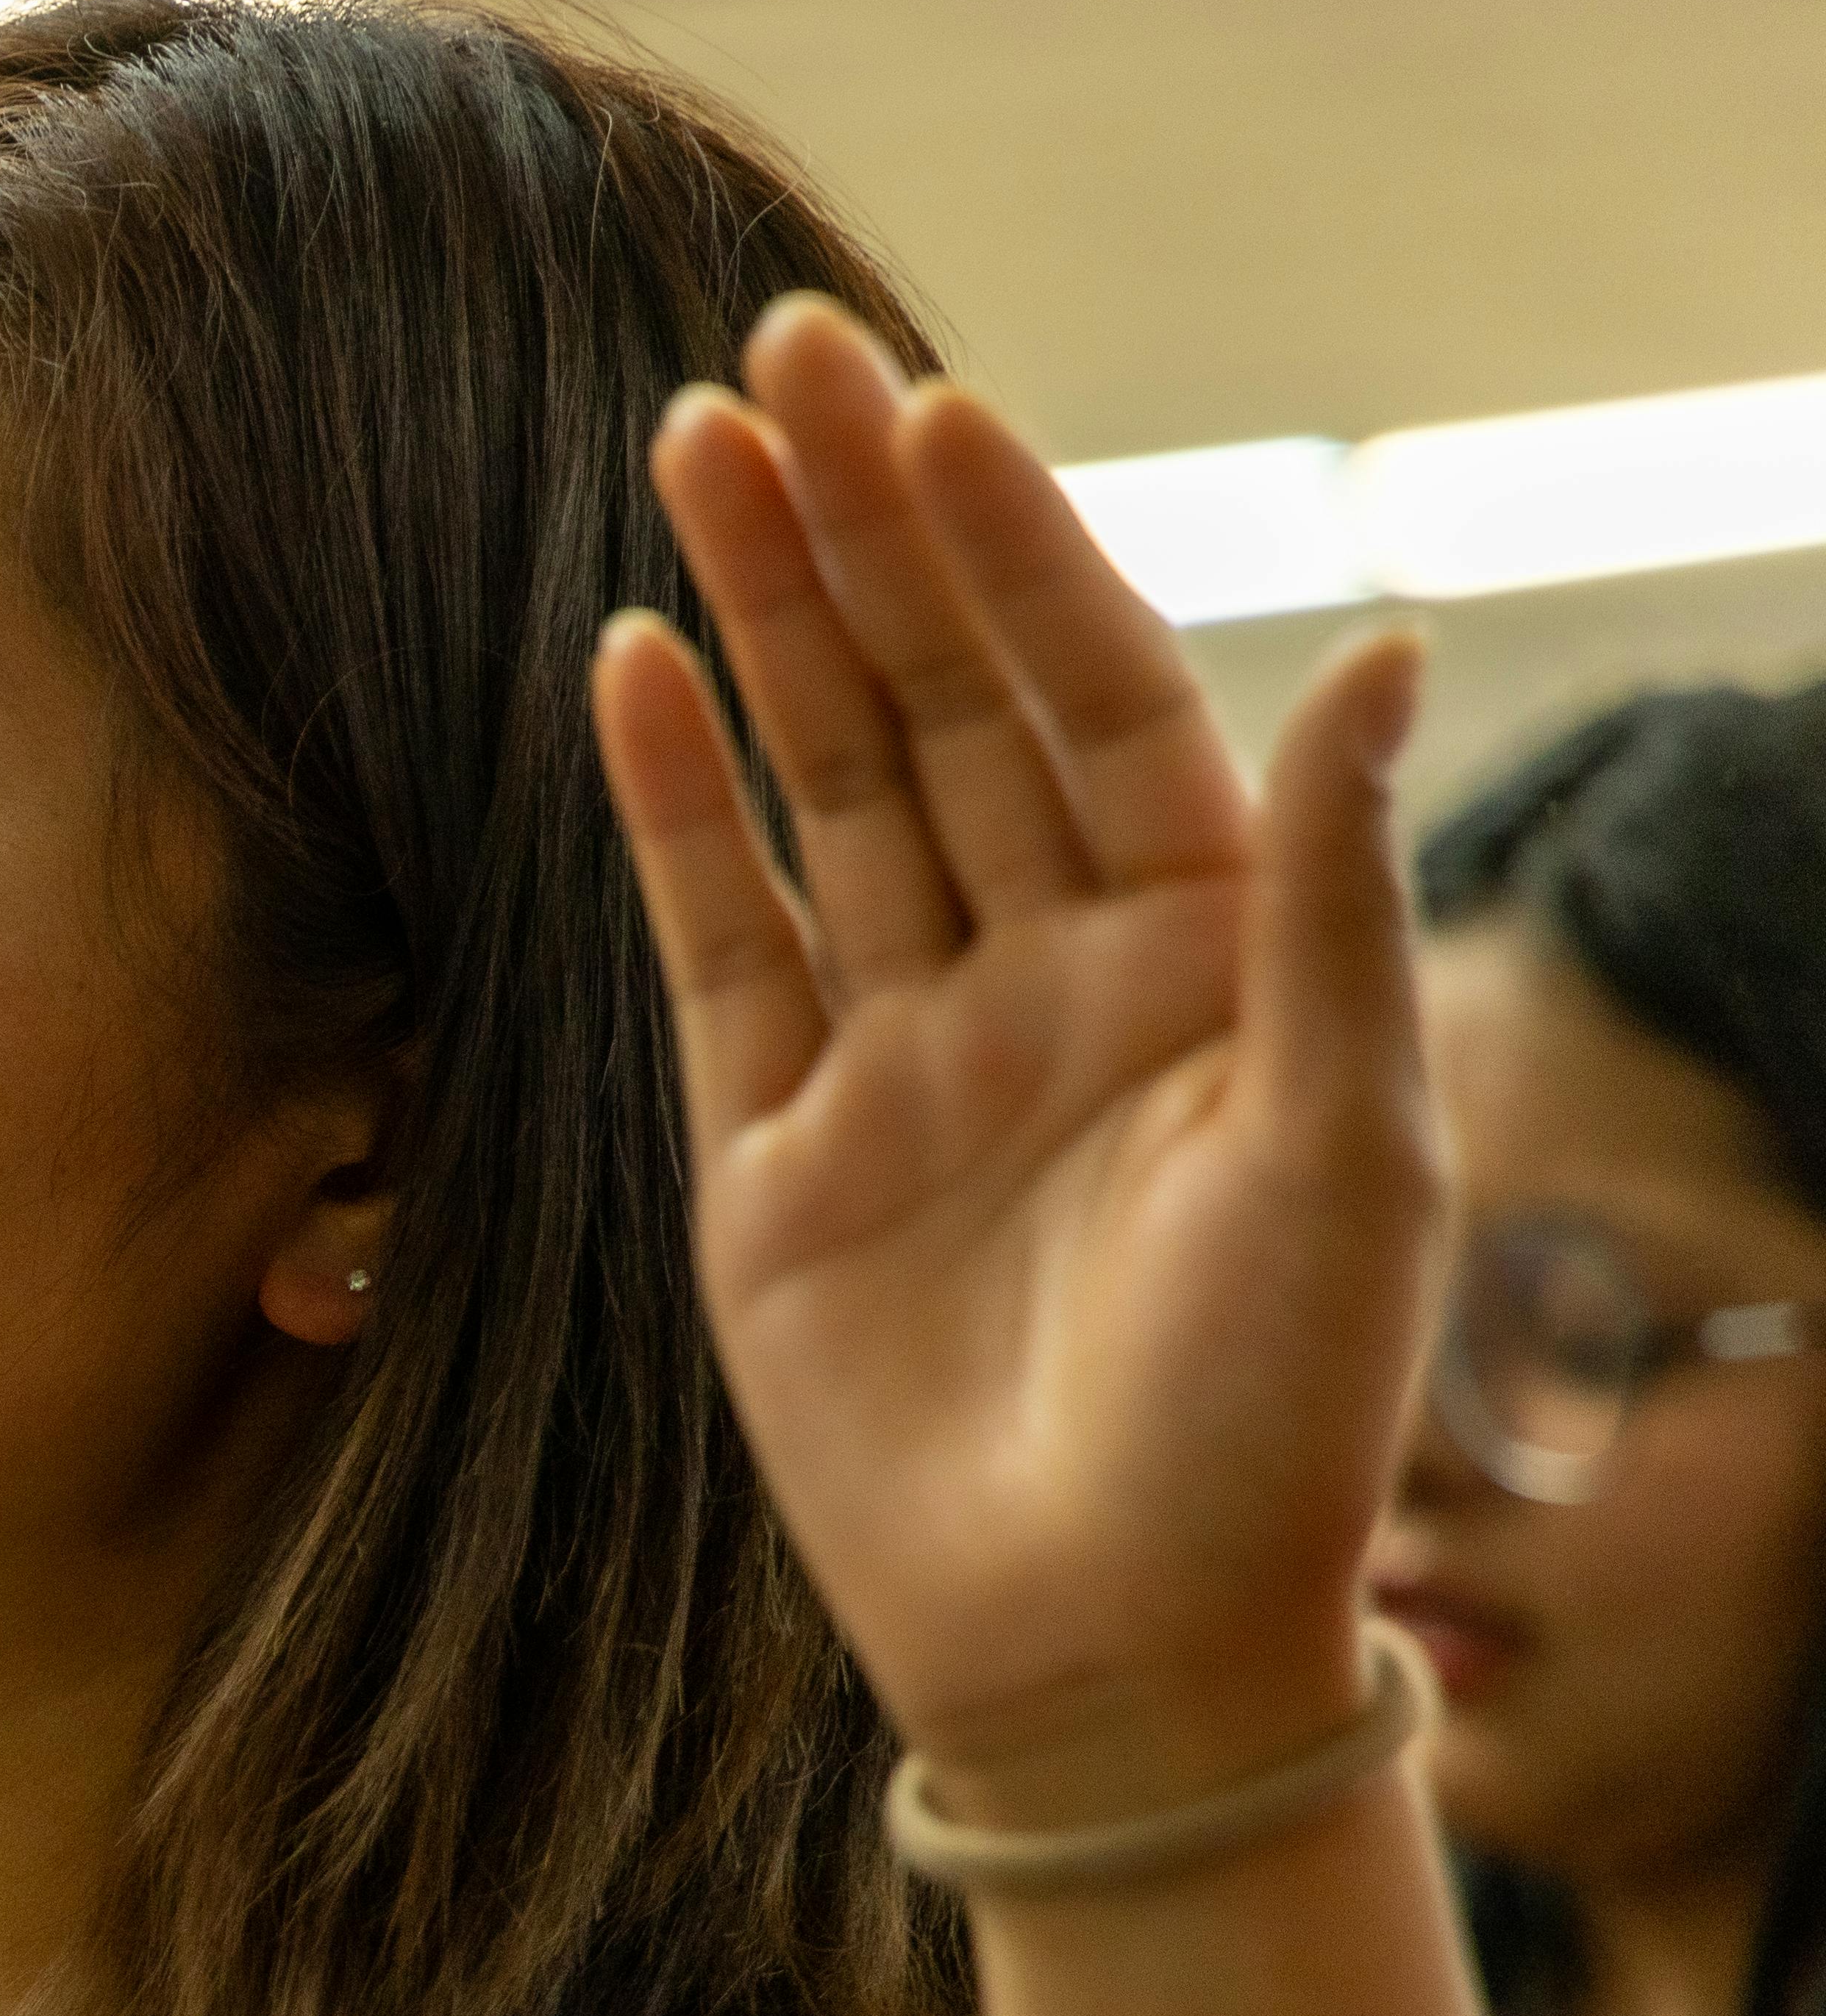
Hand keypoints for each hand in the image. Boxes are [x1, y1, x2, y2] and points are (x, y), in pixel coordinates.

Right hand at [594, 299, 1444, 1827]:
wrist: (1109, 1653)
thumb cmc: (1270, 1427)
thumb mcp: (1349, 1150)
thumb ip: (1337, 901)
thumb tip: (1379, 651)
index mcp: (1210, 957)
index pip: (1093, 697)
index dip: (1013, 552)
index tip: (932, 410)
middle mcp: (1053, 978)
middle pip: (941, 707)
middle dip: (864, 532)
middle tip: (776, 363)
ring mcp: (904, 1060)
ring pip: (824, 792)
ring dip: (764, 624)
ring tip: (695, 458)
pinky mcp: (775, 1158)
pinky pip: (717, 945)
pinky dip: (674, 810)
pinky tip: (637, 670)